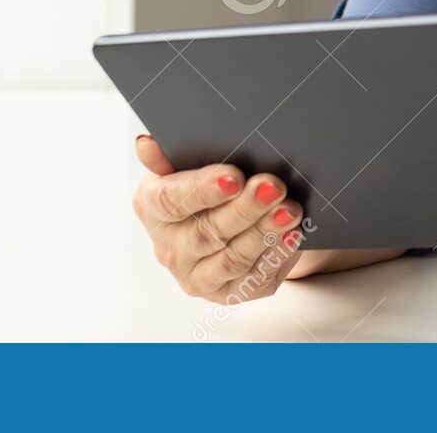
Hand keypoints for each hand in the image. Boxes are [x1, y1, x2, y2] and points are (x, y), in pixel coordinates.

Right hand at [130, 134, 304, 303]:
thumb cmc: (206, 185)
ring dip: (264, 232)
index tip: (234, 177)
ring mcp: (196, 276)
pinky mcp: (227, 293)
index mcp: (152, 208)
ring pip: (232, 258)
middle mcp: (169, 248)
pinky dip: (276, 255)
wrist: (230, 218)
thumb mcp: (185, 163)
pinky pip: (254, 278)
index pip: (170, 201)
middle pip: (207, 231)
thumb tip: (145, 144)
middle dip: (245, 209)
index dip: (202, 189)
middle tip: (273, 187)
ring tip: (290, 210)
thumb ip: (166, 155)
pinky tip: (292, 234)